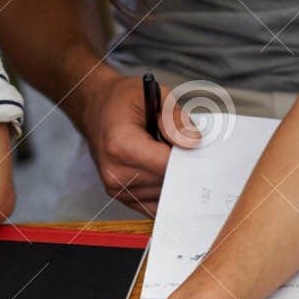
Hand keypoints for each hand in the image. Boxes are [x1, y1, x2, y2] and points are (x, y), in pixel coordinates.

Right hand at [77, 70, 199, 215]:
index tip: (202, 151)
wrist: (96, 107)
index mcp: (121, 144)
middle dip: (183, 167)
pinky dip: (164, 190)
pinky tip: (165, 172)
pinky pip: (153, 203)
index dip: (189, 157)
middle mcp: (115, 171)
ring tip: (164, 153)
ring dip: (172, 178)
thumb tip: (193, 143)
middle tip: (186, 148)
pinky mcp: (119, 195)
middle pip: (167, 181)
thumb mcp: (154, 94)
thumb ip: (176, 119)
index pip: (168, 165)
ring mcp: (115, 187)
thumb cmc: (122, 99)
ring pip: (164, 193)